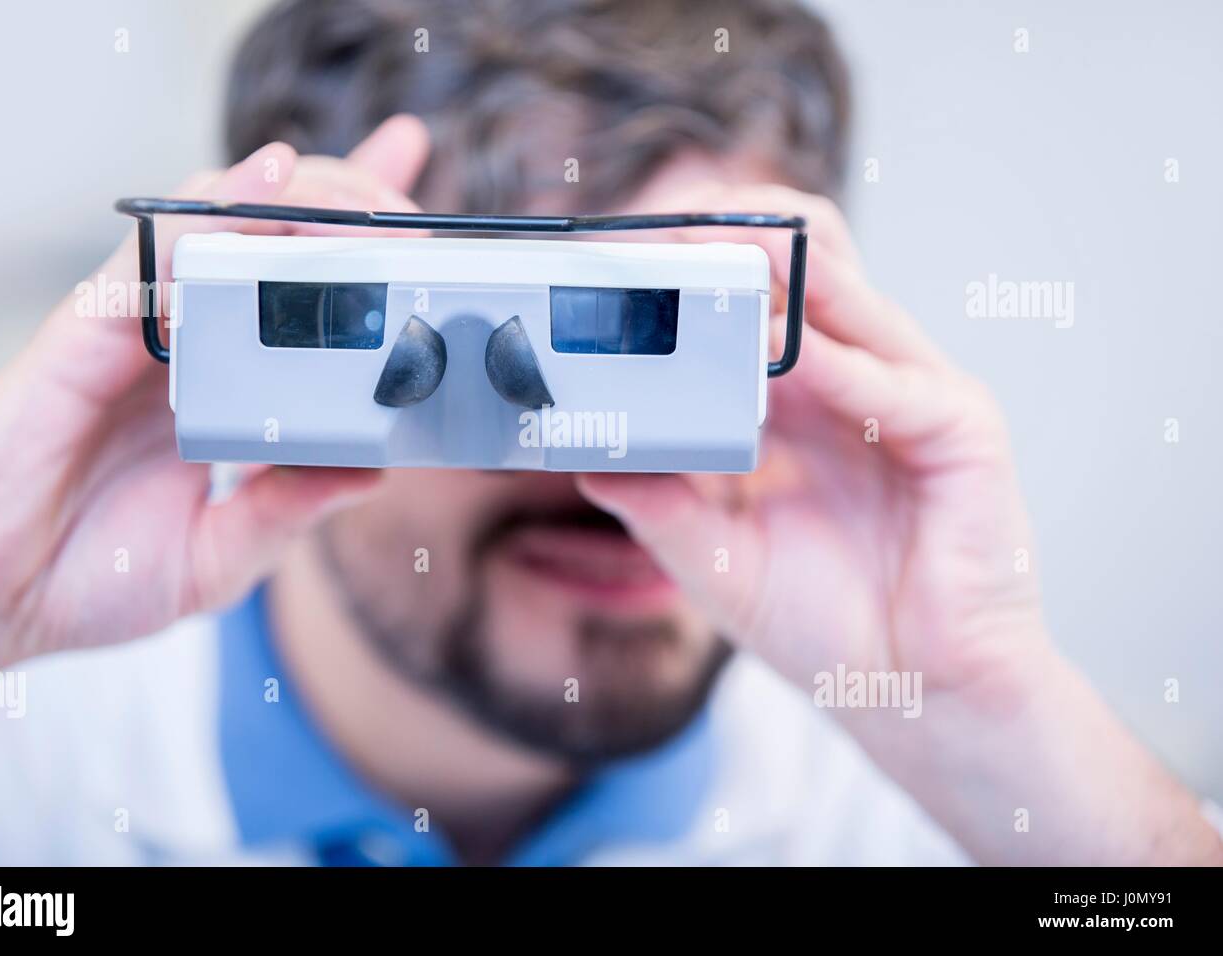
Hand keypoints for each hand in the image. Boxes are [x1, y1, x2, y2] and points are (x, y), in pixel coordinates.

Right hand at [0, 115, 430, 676]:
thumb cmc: (91, 578)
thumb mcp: (222, 554)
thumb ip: (291, 508)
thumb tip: (376, 467)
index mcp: (221, 387)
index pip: (298, 298)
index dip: (356, 247)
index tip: (429, 225)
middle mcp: (185, 344)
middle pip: (271, 239)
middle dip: (350, 205)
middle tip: (417, 213)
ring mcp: (139, 331)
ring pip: (221, 223)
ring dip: (304, 198)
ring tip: (372, 191)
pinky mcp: (89, 332)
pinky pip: (153, 253)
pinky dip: (214, 213)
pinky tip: (270, 185)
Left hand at [578, 182, 1222, 863]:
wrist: (912, 693)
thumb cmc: (825, 623)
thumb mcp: (718, 559)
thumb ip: (660, 507)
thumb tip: (586, 460)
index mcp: (794, 400)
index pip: (746, 299)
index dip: (687, 272)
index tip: (614, 264)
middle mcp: (848, 380)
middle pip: (799, 263)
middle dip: (730, 234)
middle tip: (656, 232)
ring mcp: (906, 393)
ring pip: (847, 291)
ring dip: (778, 263)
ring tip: (711, 244)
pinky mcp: (959, 427)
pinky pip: (891, 380)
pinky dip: (836, 362)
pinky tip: (786, 353)